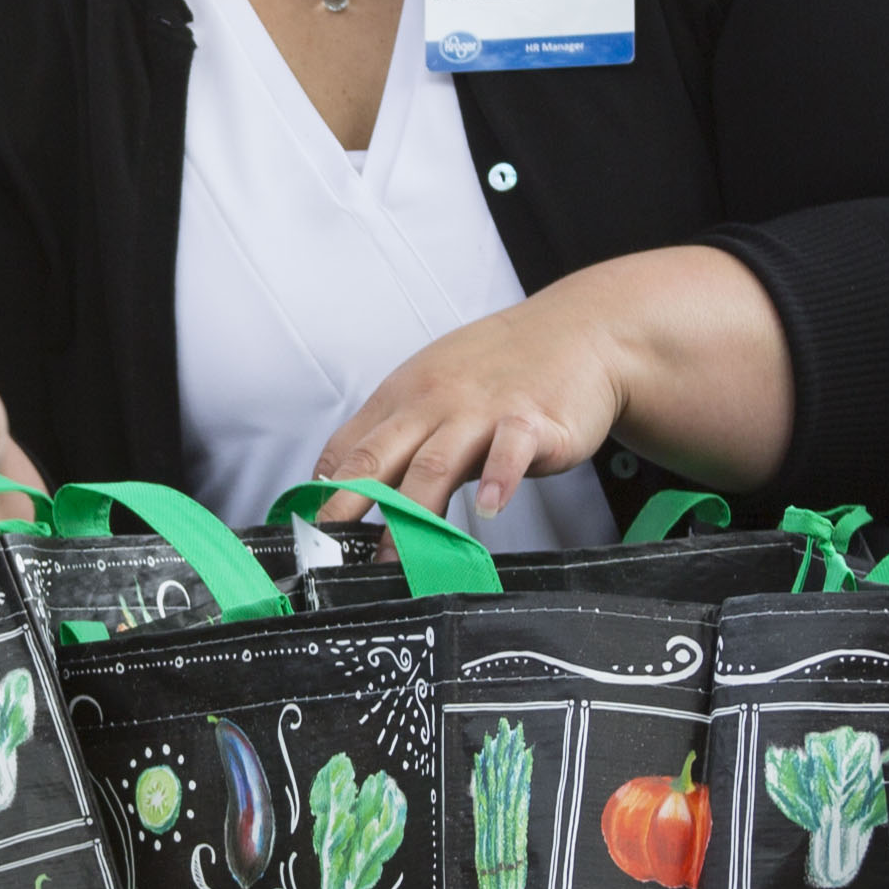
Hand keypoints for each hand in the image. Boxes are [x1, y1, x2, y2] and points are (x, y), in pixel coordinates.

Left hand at [315, 248, 794, 524]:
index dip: (324, 494)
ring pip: (436, 463)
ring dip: (413, 514)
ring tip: (399, 559)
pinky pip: (511, 450)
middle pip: (380, 459)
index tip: (308, 537)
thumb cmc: (501, 367)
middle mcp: (434, 403)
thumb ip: (395, 439)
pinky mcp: (533, 421)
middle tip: (328, 549)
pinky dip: (498, 479)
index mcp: (404, 398)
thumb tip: (337, 488)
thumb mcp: (434, 389)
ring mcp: (482, 412)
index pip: (349, 450)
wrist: (580, 330)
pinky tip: (489, 508)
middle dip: (349, 505)